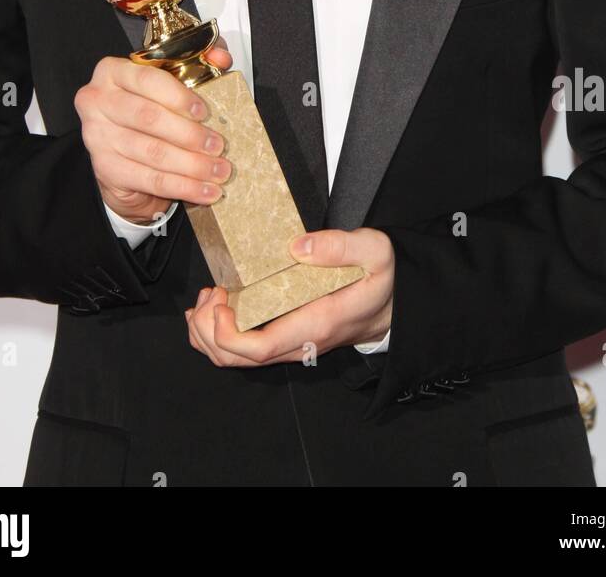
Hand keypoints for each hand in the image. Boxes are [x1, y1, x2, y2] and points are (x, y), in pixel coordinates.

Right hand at [75, 37, 232, 222]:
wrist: (125, 151)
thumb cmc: (152, 108)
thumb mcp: (173, 79)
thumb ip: (200, 62)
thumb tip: (221, 57)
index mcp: (113, 71)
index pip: (147, 78)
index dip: (178, 96)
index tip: (204, 111)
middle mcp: (97, 101)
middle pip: (148, 118)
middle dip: (189, 135)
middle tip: (218, 146)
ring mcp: (96, 136)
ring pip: (152, 152)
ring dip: (192, 165)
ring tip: (219, 171)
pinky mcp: (104, 167)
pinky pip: (149, 179)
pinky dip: (182, 187)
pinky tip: (206, 191)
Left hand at [184, 228, 393, 365]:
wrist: (396, 305)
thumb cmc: (385, 279)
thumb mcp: (375, 251)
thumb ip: (340, 246)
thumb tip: (298, 246)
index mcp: (317, 323)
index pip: (261, 348)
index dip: (228, 334)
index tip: (219, 302)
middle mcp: (300, 342)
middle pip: (239, 359)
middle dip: (208, 332)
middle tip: (210, 293)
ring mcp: (292, 343)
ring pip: (238, 359)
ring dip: (211, 334)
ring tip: (209, 297)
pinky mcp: (288, 338)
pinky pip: (246, 350)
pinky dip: (220, 333)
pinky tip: (216, 307)